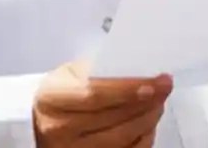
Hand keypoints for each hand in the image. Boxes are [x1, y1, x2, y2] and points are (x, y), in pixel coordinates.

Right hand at [33, 59, 172, 147]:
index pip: (95, 94)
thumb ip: (101, 69)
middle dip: (146, 102)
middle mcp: (58, 129)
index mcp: (53, 98)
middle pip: (113, 118)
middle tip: (165, 87)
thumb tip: (141, 69)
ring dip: (148, 119)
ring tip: (159, 102)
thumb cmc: (63, 92)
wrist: (43, 120)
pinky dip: (143, 138)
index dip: (128, 90)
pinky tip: (148, 123)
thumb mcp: (73, 72)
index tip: (153, 83)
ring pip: (122, 138)